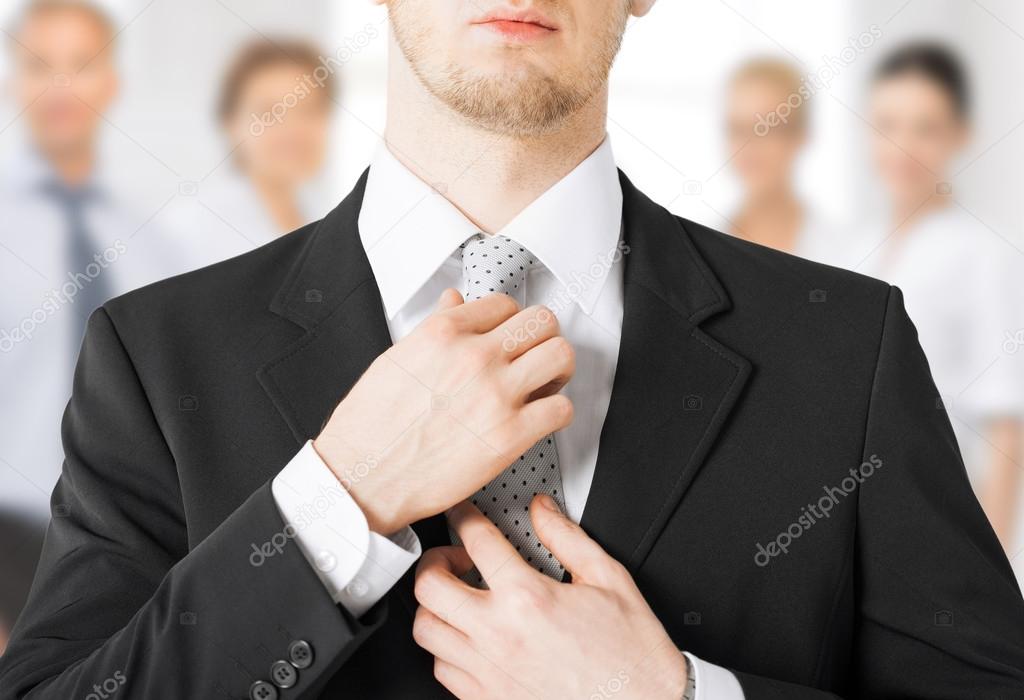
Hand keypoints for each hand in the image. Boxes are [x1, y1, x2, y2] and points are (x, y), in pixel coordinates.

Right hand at [313, 290, 574, 534]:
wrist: (361, 478)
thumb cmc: (370, 425)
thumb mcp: (397, 358)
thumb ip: (434, 326)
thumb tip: (456, 301)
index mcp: (444, 333)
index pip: (504, 304)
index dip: (510, 323)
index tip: (508, 339)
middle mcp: (474, 356)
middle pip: (542, 322)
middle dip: (542, 338)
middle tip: (533, 358)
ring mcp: (496, 394)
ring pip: (561, 355)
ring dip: (557, 370)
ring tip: (542, 385)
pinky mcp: (510, 435)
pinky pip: (561, 408)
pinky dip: (556, 412)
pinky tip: (538, 419)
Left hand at [412, 497, 687, 699]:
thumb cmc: (632, 653)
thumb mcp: (608, 579)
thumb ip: (568, 537)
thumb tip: (542, 510)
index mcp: (529, 598)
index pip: (476, 541)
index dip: (464, 516)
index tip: (463, 514)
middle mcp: (499, 635)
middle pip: (429, 585)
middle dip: (434, 560)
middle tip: (453, 556)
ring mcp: (489, 672)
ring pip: (426, 629)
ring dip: (434, 605)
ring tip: (456, 596)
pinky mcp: (487, 699)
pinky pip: (442, 669)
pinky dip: (446, 647)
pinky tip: (467, 637)